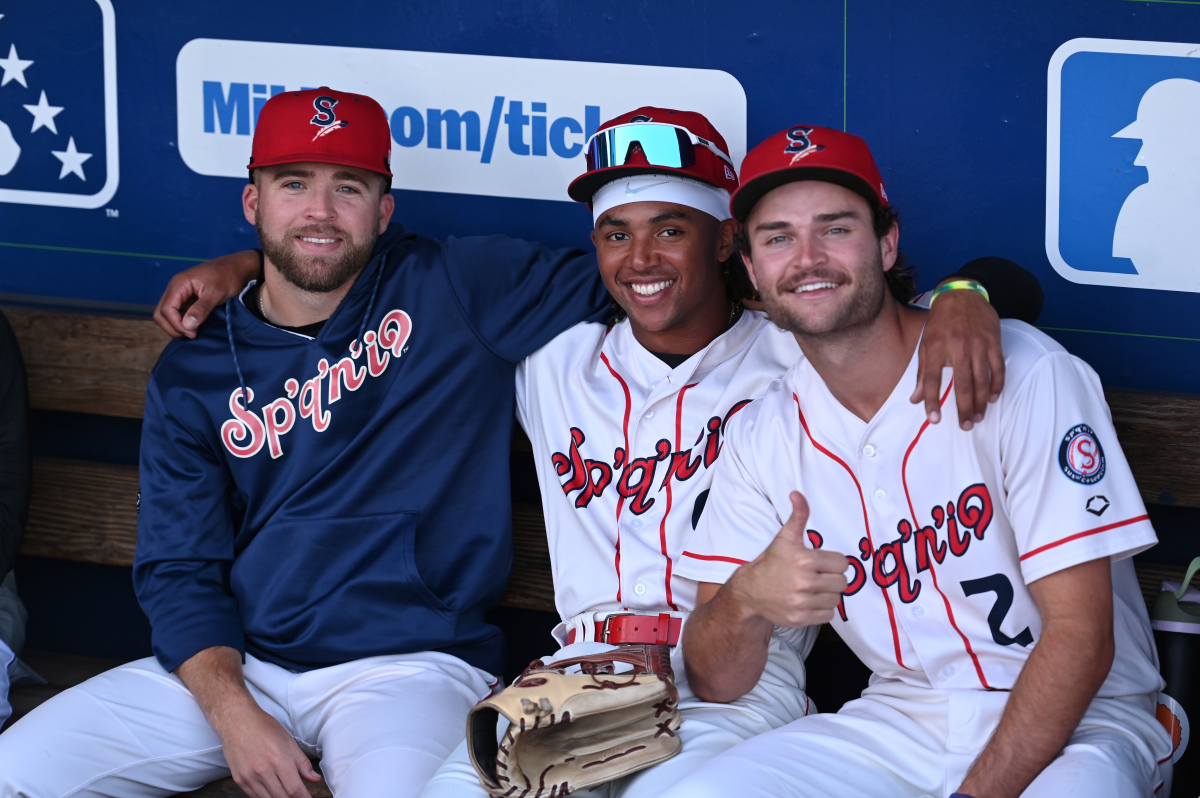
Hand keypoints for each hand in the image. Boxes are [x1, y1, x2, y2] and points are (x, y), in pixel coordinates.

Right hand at [153, 250, 259, 338]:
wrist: (237, 267)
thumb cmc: (228, 277)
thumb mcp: (216, 294)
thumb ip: (201, 309)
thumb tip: (187, 325)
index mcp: (179, 284)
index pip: (166, 309)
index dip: (176, 324)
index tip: (192, 333)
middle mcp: (175, 288)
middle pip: (161, 312)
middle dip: (172, 327)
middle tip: (191, 334)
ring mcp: (180, 293)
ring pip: (166, 314)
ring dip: (176, 325)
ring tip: (193, 332)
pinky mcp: (186, 297)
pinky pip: (177, 312)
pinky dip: (181, 321)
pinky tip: (194, 326)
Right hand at [211, 698, 321, 797]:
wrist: (237, 721)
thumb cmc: (264, 727)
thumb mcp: (289, 741)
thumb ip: (302, 763)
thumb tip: (314, 778)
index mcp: (278, 759)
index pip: (294, 789)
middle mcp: (262, 771)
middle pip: (282, 797)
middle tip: (299, 796)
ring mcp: (249, 777)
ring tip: (287, 794)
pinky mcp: (239, 780)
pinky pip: (255, 796)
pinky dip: (266, 797)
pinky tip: (272, 792)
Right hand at [729, 492, 848, 627]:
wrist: (750, 590)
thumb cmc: (772, 562)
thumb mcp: (785, 538)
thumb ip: (798, 516)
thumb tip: (797, 494)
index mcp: (804, 560)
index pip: (842, 563)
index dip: (833, 562)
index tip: (822, 563)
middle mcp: (804, 582)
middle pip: (842, 582)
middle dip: (832, 578)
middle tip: (818, 576)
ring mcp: (801, 602)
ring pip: (836, 599)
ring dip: (828, 594)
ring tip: (814, 588)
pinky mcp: (800, 618)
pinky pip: (828, 615)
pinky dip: (822, 609)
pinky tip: (810, 600)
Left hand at [910, 287, 1003, 429]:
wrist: (962, 294)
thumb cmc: (940, 322)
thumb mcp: (926, 344)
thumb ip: (922, 373)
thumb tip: (915, 399)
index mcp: (935, 347)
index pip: (932, 380)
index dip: (932, 401)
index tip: (934, 419)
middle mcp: (957, 347)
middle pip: (962, 384)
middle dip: (963, 408)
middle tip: (965, 426)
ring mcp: (978, 344)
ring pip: (981, 380)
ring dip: (980, 402)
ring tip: (977, 417)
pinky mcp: (993, 342)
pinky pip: (998, 368)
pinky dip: (996, 385)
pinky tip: (992, 398)